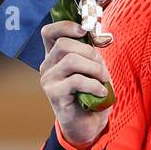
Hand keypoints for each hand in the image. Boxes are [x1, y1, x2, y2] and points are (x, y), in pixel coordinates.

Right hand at [40, 20, 112, 146]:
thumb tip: (97, 37)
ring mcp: (48, 79)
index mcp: (56, 56)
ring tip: (103, 80)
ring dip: (94, 69)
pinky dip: (94, 85)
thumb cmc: (91, 93)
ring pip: (71, 60)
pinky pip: (77, 80)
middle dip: (90, 53)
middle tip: (101, 68)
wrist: (87, 123)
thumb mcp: (93, 69)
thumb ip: (91, 53)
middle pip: (64, 44)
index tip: (83, 31)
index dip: (65, 26)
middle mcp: (47, 65)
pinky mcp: (53, 93)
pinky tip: (101, 92)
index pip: (49, 32)